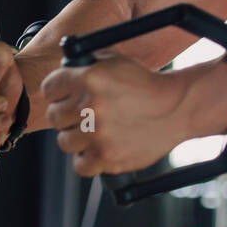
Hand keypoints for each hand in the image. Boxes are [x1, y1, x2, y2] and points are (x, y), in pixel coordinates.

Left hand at [40, 51, 191, 177]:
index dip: (57, 92)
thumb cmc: (146, 84)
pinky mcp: (108, 158)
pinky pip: (80, 165)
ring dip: (77, 138)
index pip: (49, 89)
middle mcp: (90, 106)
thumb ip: (85, 64)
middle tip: (82, 115)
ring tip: (95, 131)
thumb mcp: (115, 61)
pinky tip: (99, 148)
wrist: (177, 107)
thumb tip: (62, 71)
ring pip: (65, 142)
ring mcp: (98, 134)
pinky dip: (87, 159)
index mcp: (88, 78)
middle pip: (54, 117)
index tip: (66, 96)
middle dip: (67, 115)